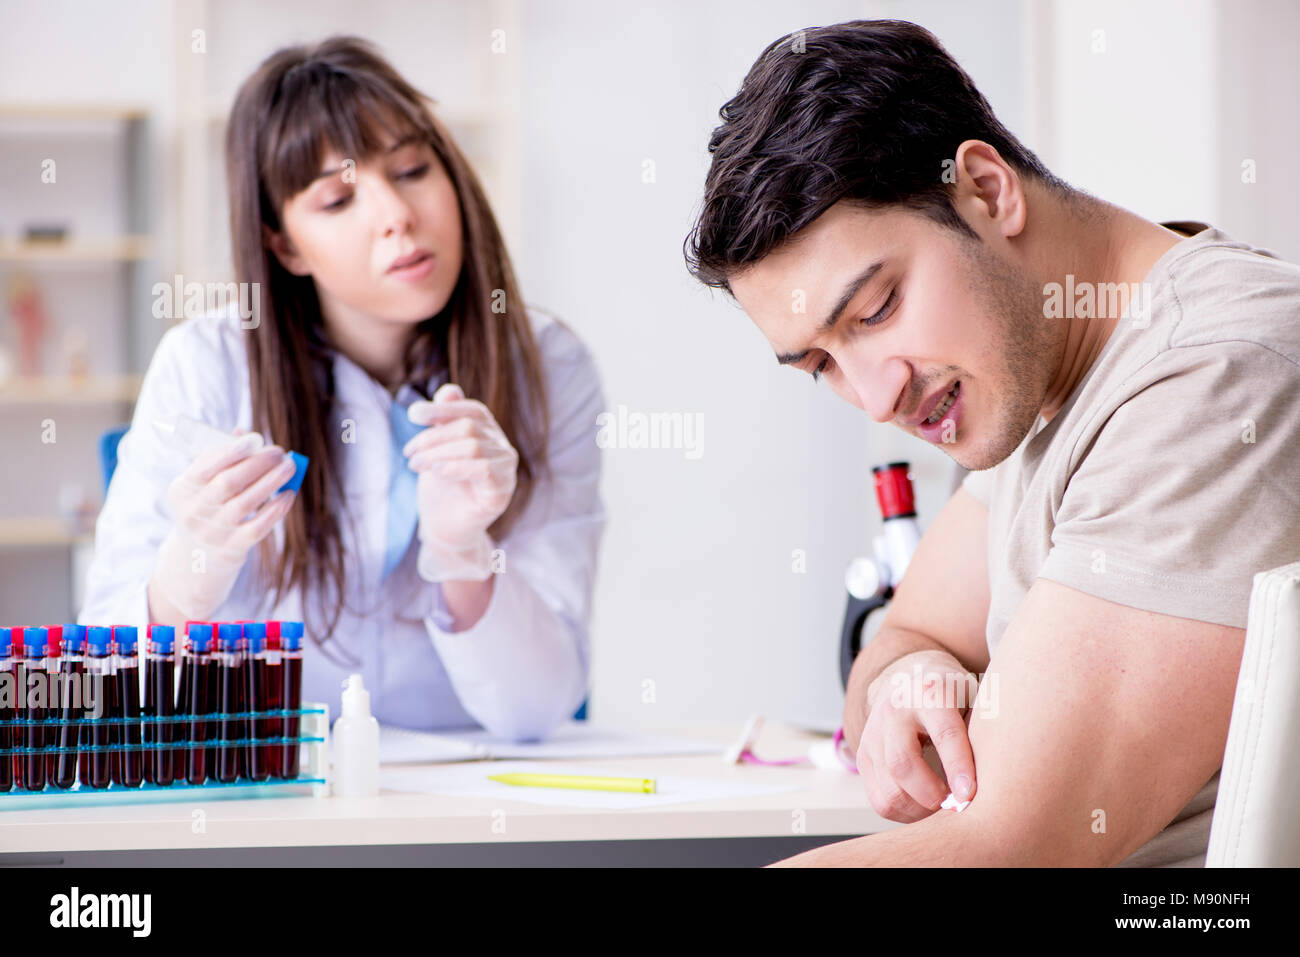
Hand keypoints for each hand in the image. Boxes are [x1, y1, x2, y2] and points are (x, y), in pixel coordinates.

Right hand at [150, 428, 297, 620]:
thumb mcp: (202, 486)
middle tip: (279, 452)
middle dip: (259, 463)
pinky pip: (259, 526)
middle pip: (229, 482)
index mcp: (181, 489)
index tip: (254, 439)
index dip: (230, 452)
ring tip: (289, 466)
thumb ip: (221, 460)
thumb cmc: (207, 508)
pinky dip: (276, 508)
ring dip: (273, 481)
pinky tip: (289, 494)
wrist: (198, 557)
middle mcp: (194, 512)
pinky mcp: (233, 547)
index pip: (203, 466)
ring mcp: (213, 532)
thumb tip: (244, 434)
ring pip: (247, 502)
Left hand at [403, 383, 517, 581]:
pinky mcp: (502, 492)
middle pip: (469, 428)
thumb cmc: (442, 487)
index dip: (443, 409)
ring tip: (415, 465)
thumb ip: (444, 419)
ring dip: (437, 454)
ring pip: (474, 447)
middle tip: (409, 452)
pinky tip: (436, 472)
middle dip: (433, 437)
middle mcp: (503, 448)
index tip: (413, 415)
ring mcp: (507, 471)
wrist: (444, 528)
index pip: (472, 410)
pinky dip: (455, 467)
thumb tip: (450, 390)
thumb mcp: (438, 448)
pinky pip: (484, 470)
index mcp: (490, 434)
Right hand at [856, 650, 977, 821]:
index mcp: (931, 692)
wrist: (911, 681)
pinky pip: (880, 799)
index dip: (957, 766)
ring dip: (918, 810)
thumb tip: (996, 779)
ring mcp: (874, 733)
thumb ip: (983, 730)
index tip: (969, 795)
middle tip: (955, 805)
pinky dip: (904, 814)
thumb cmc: (953, 697)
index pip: (943, 732)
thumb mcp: (973, 698)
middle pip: (902, 763)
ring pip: (889, 788)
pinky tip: (923, 808)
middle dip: (931, 795)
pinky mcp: (863, 755)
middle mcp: (895, 711)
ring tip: (942, 808)